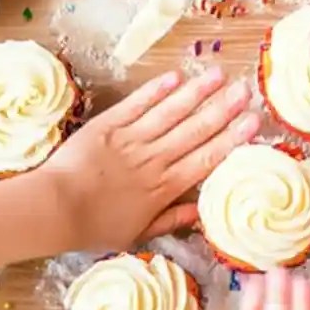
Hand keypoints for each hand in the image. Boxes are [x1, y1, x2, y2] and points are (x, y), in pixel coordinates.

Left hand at [38, 68, 258, 251]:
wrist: (55, 209)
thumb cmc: (95, 227)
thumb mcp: (138, 234)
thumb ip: (172, 220)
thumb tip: (201, 211)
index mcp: (164, 188)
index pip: (206, 159)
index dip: (232, 139)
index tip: (254, 122)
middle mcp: (154, 159)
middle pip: (195, 131)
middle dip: (223, 109)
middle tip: (246, 90)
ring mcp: (132, 139)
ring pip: (171, 113)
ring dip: (196, 93)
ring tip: (219, 75)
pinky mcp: (108, 125)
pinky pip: (137, 105)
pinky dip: (156, 91)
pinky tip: (176, 76)